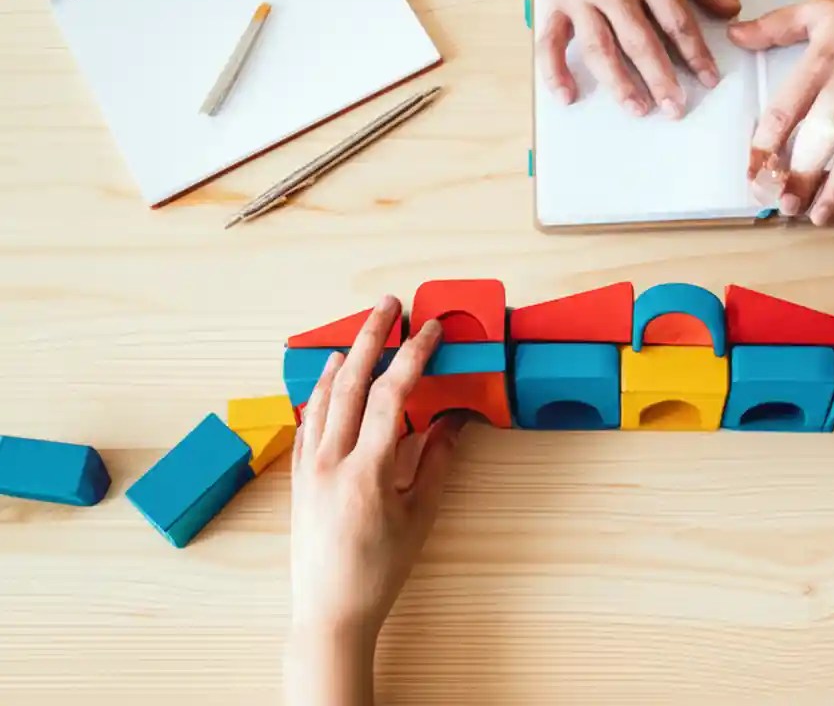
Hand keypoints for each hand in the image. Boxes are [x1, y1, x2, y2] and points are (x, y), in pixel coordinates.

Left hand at [289, 295, 462, 643]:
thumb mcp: (420, 517)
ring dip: (344, 360)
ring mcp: (309, 467)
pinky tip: (330, 381)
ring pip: (323, 397)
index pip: (393, 395)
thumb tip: (453, 421)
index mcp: (368, 470)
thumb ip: (437, 462)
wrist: (330, 609)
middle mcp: (331, 460)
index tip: (431, 329)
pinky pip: (309, 421)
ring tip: (359, 335)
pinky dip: (321, 393)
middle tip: (389, 305)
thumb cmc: (380, 569)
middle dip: (373, 337)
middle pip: (352, 382)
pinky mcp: (298, 477)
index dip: (414, 355)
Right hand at [538, 0, 741, 117]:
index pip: (676, 21)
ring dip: (618, 83)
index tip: (708, 78)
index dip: (696, 52)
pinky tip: (568, 96)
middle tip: (674, 107)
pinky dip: (555, 72)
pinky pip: (549, 44)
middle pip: (640, 41)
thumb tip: (729, 8)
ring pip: (600, 48)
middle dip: (660, 78)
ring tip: (637, 108)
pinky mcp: (550, 3)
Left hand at [730, 0, 833, 242]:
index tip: (753, 172)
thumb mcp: (821, 11)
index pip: (785, 111)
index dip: (764, 146)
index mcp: (823, 66)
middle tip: (782, 203)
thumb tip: (738, 36)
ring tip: (816, 218)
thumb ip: (775, 26)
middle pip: (820, 139)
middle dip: (799, 176)